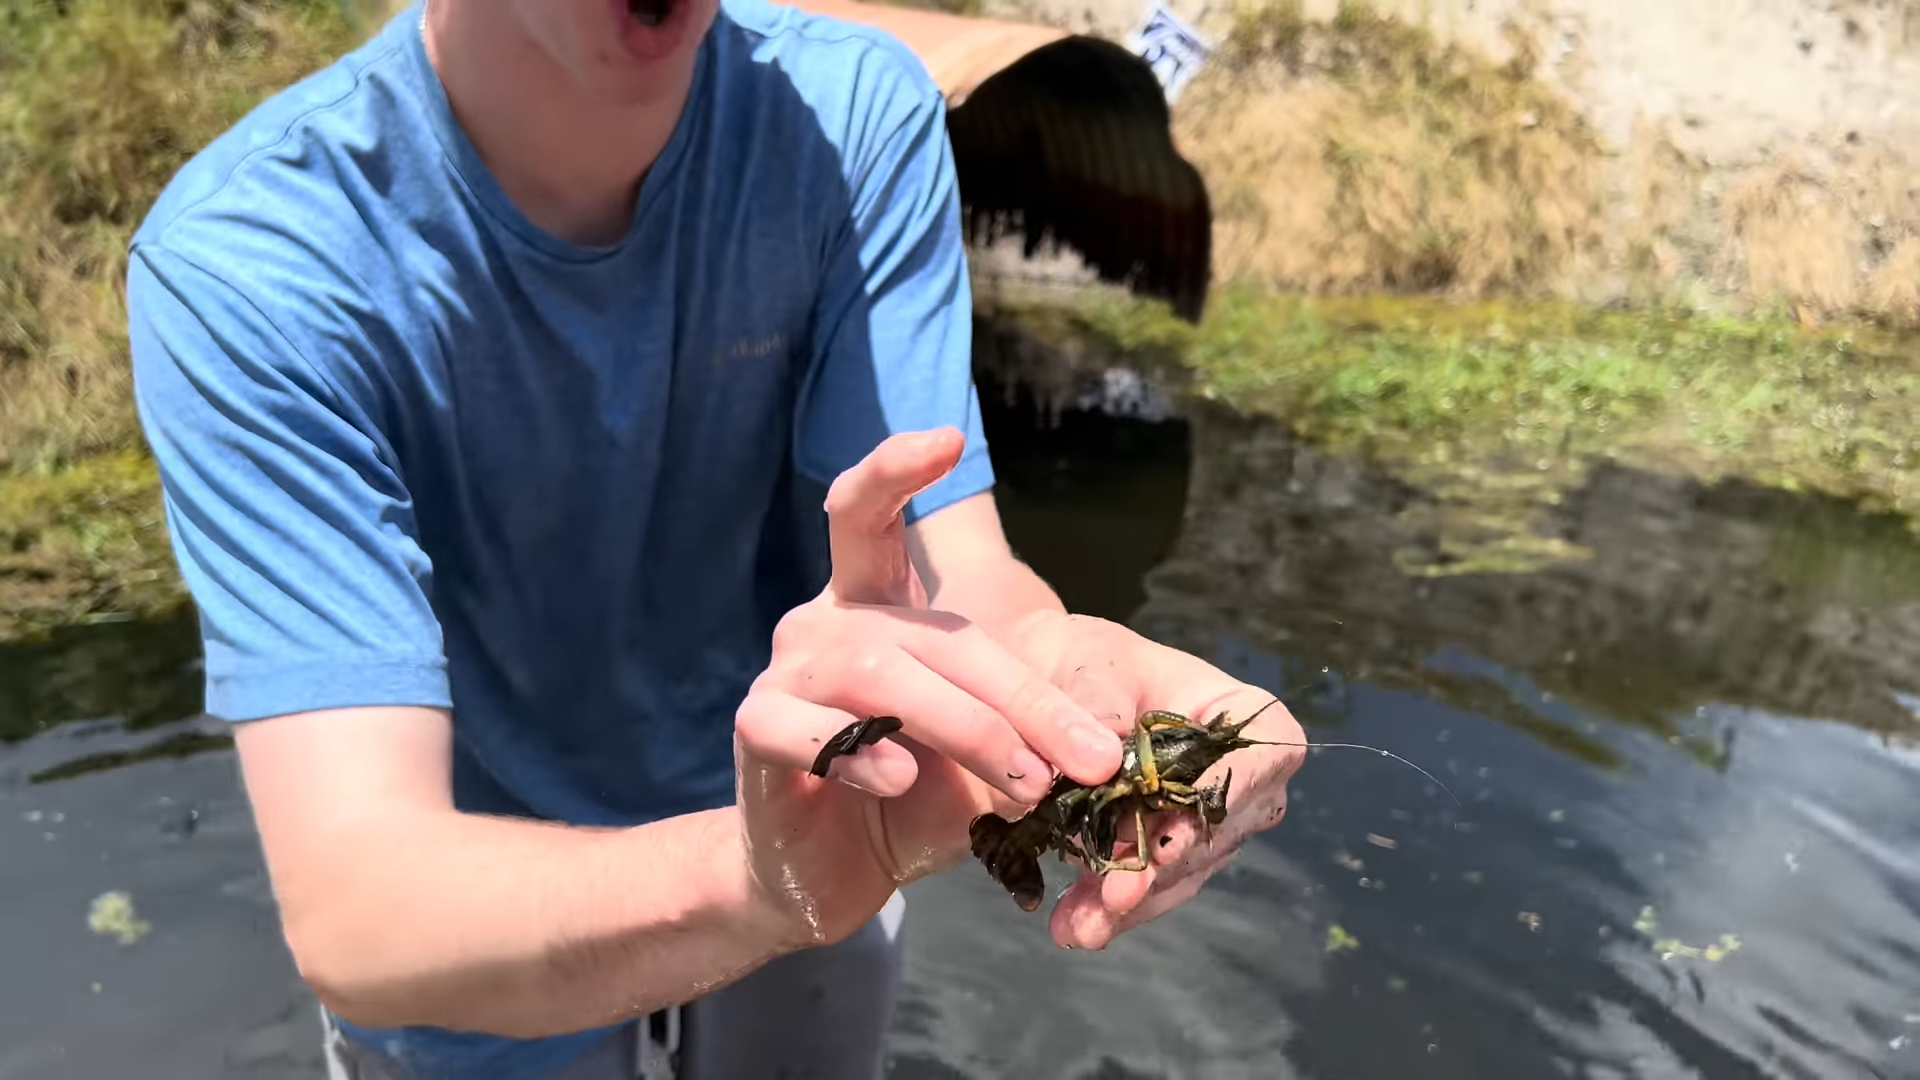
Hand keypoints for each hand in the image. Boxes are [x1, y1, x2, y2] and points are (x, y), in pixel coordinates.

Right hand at [732, 429, 1123, 946]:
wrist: (830, 873)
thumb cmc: (915, 795)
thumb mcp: (986, 754)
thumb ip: (1026, 730)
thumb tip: (1100, 745)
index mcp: (875, 603)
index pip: (870, 513)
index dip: (898, 468)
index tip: (947, 436)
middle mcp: (827, 620)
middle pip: (929, 632)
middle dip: (1021, 699)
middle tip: (1089, 758)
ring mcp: (787, 669)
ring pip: (880, 672)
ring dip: (967, 728)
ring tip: (1026, 783)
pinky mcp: (758, 728)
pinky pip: (809, 727)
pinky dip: (862, 753)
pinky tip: (900, 778)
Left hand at [1002, 612, 1309, 949]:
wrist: (1046, 685)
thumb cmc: (1085, 661)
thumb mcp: (1089, 666)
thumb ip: (1100, 706)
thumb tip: (1107, 757)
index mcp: (1238, 712)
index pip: (1267, 752)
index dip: (1231, 795)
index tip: (1173, 832)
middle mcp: (1236, 774)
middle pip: (1223, 828)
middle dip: (1165, 868)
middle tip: (1116, 894)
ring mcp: (1202, 820)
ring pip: (1183, 871)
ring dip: (1134, 902)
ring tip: (1081, 925)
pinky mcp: (1162, 854)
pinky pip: (1149, 889)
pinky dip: (1110, 909)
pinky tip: (1074, 928)